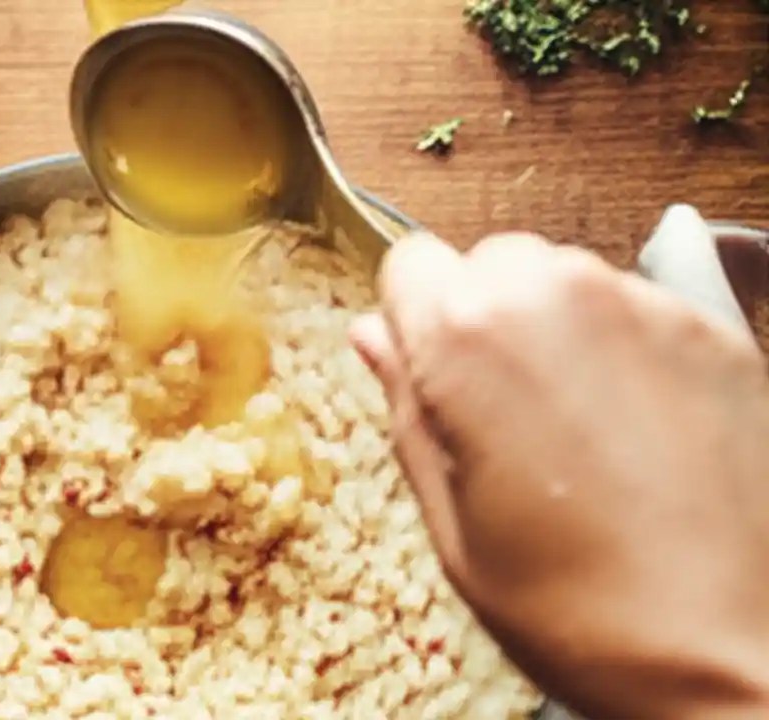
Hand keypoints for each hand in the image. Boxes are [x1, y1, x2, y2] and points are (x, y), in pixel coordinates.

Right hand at [350, 231, 768, 719]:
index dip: (413, 317)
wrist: (730, 656)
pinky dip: (632, 353)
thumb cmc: (574, 607)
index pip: (409, 262)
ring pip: (571, 281)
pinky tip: (642, 435)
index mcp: (465, 337)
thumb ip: (406, 407)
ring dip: (561, 332)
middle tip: (505, 412)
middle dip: (487, 319)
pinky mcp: (716, 331)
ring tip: (581, 432)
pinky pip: (644, 312)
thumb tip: (372, 339)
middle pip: (493, 263)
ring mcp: (644, 308)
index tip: (431, 367)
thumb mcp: (451, 519)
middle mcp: (556, 295)